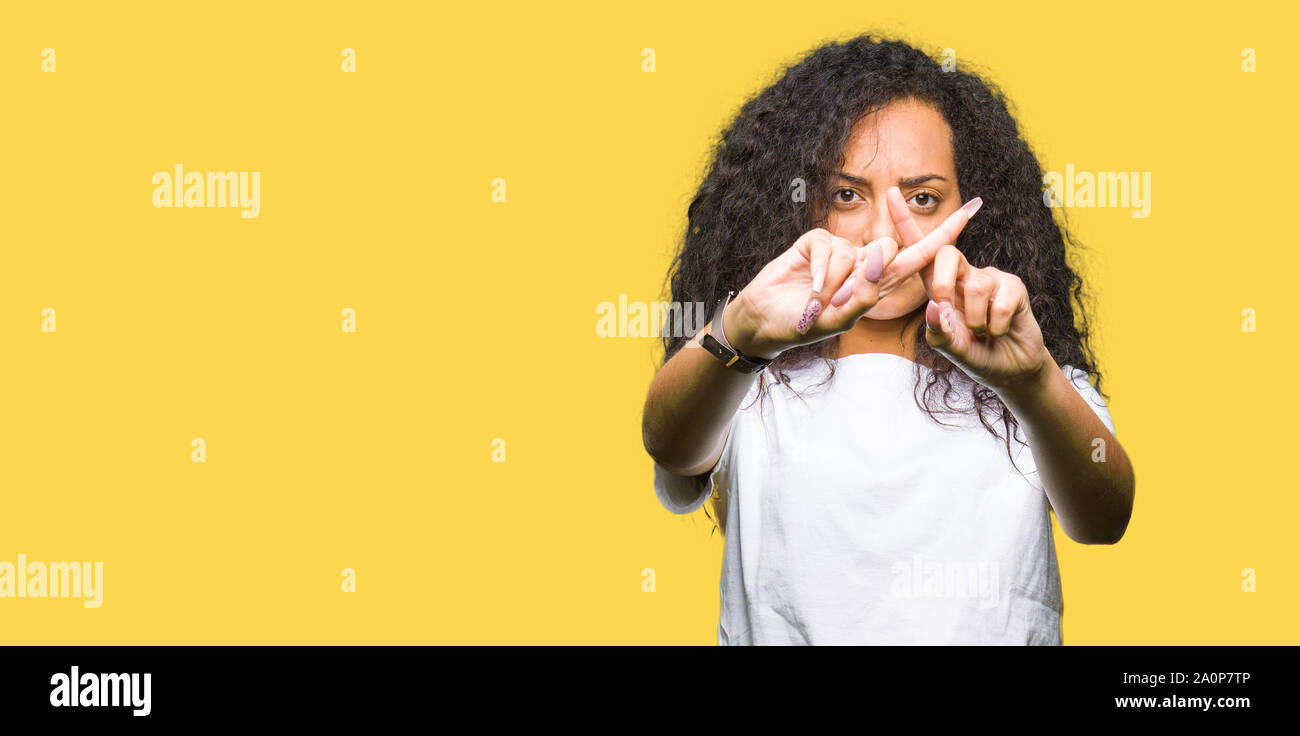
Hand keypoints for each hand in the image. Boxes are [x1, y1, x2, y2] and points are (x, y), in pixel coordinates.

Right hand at [724, 202, 979, 358]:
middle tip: (847, 296)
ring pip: (856, 254)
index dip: (943, 235)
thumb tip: (881, 255)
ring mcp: (840, 252)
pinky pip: (829, 247)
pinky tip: (810, 288)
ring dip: (836, 284)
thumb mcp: (839, 319)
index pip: (917, 257)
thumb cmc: (803, 326)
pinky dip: (820, 272)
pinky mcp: (817, 243)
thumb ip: (864, 294)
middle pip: (890, 246)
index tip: (972, 210)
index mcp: (877, 285)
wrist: (763, 322)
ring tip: (819, 302)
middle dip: (877, 267)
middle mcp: (863, 265)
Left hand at [885, 186, 1049, 394]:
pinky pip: (1000, 302)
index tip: (892, 193)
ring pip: (973, 286)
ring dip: (976, 320)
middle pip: (945, 254)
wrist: (1008, 369)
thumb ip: (937, 331)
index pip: (919, 249)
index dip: (905, 221)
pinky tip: (1000, 330)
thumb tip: (935, 306)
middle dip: (943, 283)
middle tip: (949, 310)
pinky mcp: (1014, 286)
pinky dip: (997, 325)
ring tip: (983, 332)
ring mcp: (989, 277)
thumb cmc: (973, 353)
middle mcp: (962, 274)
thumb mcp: (948, 347)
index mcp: (938, 284)